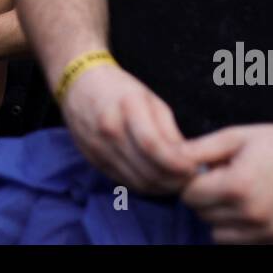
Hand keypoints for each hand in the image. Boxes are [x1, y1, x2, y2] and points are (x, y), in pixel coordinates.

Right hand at [60, 62, 195, 194]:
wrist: (77, 84)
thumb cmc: (119, 88)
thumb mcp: (150, 99)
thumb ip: (169, 131)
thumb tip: (188, 160)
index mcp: (127, 107)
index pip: (156, 147)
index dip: (178, 164)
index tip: (194, 168)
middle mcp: (110, 130)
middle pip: (147, 170)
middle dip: (174, 181)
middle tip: (190, 179)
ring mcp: (99, 148)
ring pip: (137, 182)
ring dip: (161, 188)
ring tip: (176, 182)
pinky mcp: (93, 160)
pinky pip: (124, 182)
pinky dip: (144, 185)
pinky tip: (155, 180)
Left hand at [180, 121, 272, 243]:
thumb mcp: (235, 136)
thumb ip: (199, 149)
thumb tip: (170, 158)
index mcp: (238, 186)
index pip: (189, 195)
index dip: (192, 181)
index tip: (205, 170)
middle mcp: (253, 215)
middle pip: (202, 215)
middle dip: (206, 198)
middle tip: (224, 179)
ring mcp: (269, 233)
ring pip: (218, 235)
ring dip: (220, 217)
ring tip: (237, 194)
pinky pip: (242, 244)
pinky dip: (240, 230)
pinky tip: (253, 208)